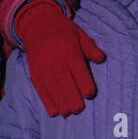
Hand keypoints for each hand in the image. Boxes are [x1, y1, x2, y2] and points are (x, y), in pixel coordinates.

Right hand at [15, 0, 104, 115]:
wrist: (37, 25)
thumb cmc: (63, 31)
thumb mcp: (79, 34)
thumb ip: (90, 48)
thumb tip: (102, 59)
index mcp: (70, 52)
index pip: (79, 72)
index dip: (85, 85)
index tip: (90, 94)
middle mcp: (56, 61)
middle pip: (66, 84)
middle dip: (73, 99)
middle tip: (79, 109)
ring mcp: (44, 68)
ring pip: (53, 90)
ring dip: (61, 103)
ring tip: (68, 113)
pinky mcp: (35, 73)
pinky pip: (41, 90)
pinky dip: (47, 102)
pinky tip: (54, 112)